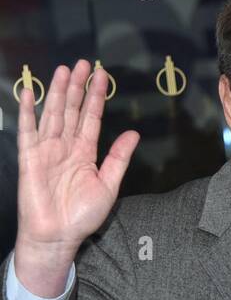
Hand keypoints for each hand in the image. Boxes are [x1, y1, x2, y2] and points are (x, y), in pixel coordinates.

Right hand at [15, 59, 138, 293]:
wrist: (58, 236)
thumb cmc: (81, 216)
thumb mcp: (108, 186)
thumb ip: (118, 158)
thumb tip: (133, 134)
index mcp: (85, 153)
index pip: (91, 117)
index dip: (96, 96)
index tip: (102, 75)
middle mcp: (65, 147)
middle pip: (71, 110)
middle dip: (77, 86)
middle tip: (83, 62)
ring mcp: (46, 150)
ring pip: (53, 114)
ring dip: (57, 91)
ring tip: (64, 69)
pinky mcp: (29, 158)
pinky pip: (27, 130)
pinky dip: (28, 111)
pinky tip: (30, 92)